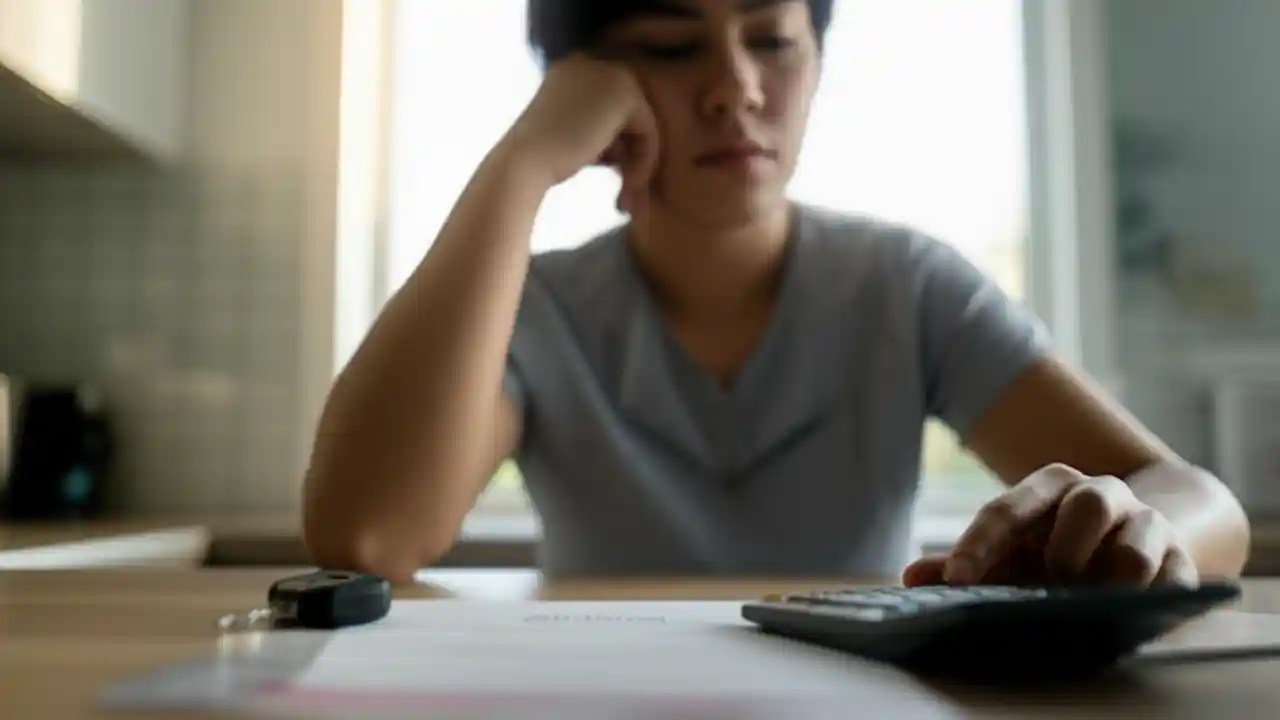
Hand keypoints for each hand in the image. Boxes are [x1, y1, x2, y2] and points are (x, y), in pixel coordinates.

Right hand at [501, 54, 658, 213]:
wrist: (524, 161)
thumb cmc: (541, 160)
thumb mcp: (571, 137)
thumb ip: (598, 133)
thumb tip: (631, 148)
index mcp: (573, 71)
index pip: (611, 110)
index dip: (617, 147)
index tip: (613, 178)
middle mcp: (591, 64)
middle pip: (631, 114)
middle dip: (632, 153)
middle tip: (626, 191)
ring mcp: (608, 74)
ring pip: (642, 123)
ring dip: (638, 161)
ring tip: (625, 193)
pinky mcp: (624, 93)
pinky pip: (649, 130)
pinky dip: (643, 160)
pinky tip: (628, 182)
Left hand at [903, 464, 1198, 587]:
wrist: (1142, 540)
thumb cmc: (1058, 549)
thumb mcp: (1010, 554)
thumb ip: (962, 566)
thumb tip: (909, 580)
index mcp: (1051, 488)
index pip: (1009, 508)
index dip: (980, 544)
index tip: (957, 579)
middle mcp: (1102, 496)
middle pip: (1087, 503)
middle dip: (1064, 548)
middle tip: (1049, 582)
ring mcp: (1147, 526)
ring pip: (1137, 541)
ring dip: (1112, 574)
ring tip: (1091, 601)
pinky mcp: (1184, 564)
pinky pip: (1174, 581)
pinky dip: (1152, 601)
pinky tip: (1131, 614)